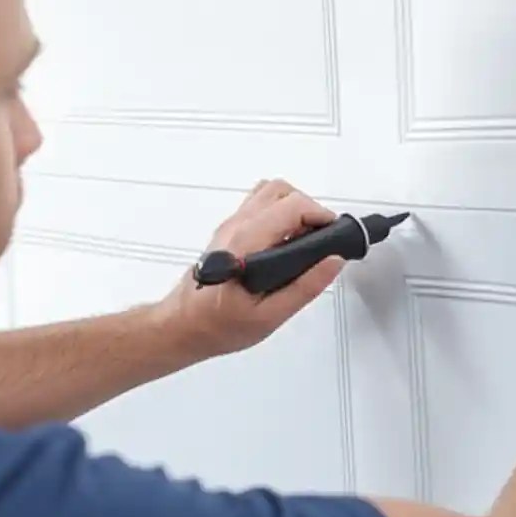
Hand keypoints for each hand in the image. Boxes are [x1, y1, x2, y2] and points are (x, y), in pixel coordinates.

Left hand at [157, 179, 346, 358]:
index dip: (320, 216)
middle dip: (309, 208)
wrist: (182, 326)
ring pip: (268, 192)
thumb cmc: (218, 325)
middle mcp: (236, 227)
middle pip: (281, 190)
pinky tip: (283, 241)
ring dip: (292, 207)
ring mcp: (230, 226)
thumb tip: (333, 261)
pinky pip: (258, 205)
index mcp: (246, 243)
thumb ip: (305, 286)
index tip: (331, 236)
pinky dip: (278, 212)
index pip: (292, 206)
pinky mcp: (228, 231)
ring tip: (303, 238)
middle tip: (319, 238)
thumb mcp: (270, 316)